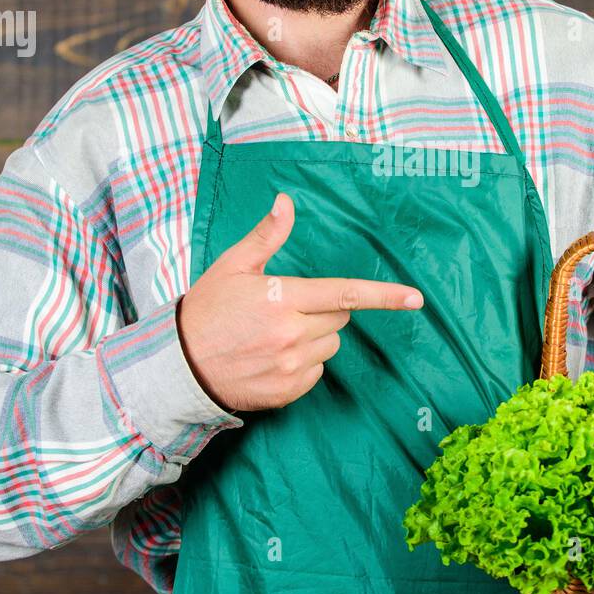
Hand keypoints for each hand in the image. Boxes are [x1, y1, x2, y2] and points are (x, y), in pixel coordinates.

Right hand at [176, 191, 423, 412]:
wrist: (177, 367)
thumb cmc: (206, 310)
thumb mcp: (233, 266)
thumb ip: (267, 236)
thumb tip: (286, 201)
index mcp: (282, 298)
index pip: (346, 295)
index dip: (384, 296)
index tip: (415, 299)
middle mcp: (291, 334)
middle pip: (340, 319)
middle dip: (323, 310)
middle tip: (286, 309)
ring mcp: (290, 367)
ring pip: (330, 346)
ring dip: (315, 338)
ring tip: (275, 334)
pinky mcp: (287, 392)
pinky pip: (316, 373)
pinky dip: (304, 364)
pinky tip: (273, 357)